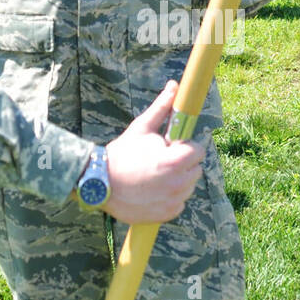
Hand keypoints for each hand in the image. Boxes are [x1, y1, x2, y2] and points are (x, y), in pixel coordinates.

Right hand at [99, 81, 204, 223]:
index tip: (172, 145)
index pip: (199, 151)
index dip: (186, 146)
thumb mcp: (141, 128)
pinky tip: (152, 189)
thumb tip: (174, 86)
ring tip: (154, 174)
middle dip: (183, 162)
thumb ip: (161, 107)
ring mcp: (174, 201)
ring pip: (188, 186)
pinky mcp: (168, 214)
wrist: (100, 183)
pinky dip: (170, 196)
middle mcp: (179, 183)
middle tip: (161, 159)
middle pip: (196, 169)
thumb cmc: (121, 153)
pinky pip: (179, 202)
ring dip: (178, 179)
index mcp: (175, 160)